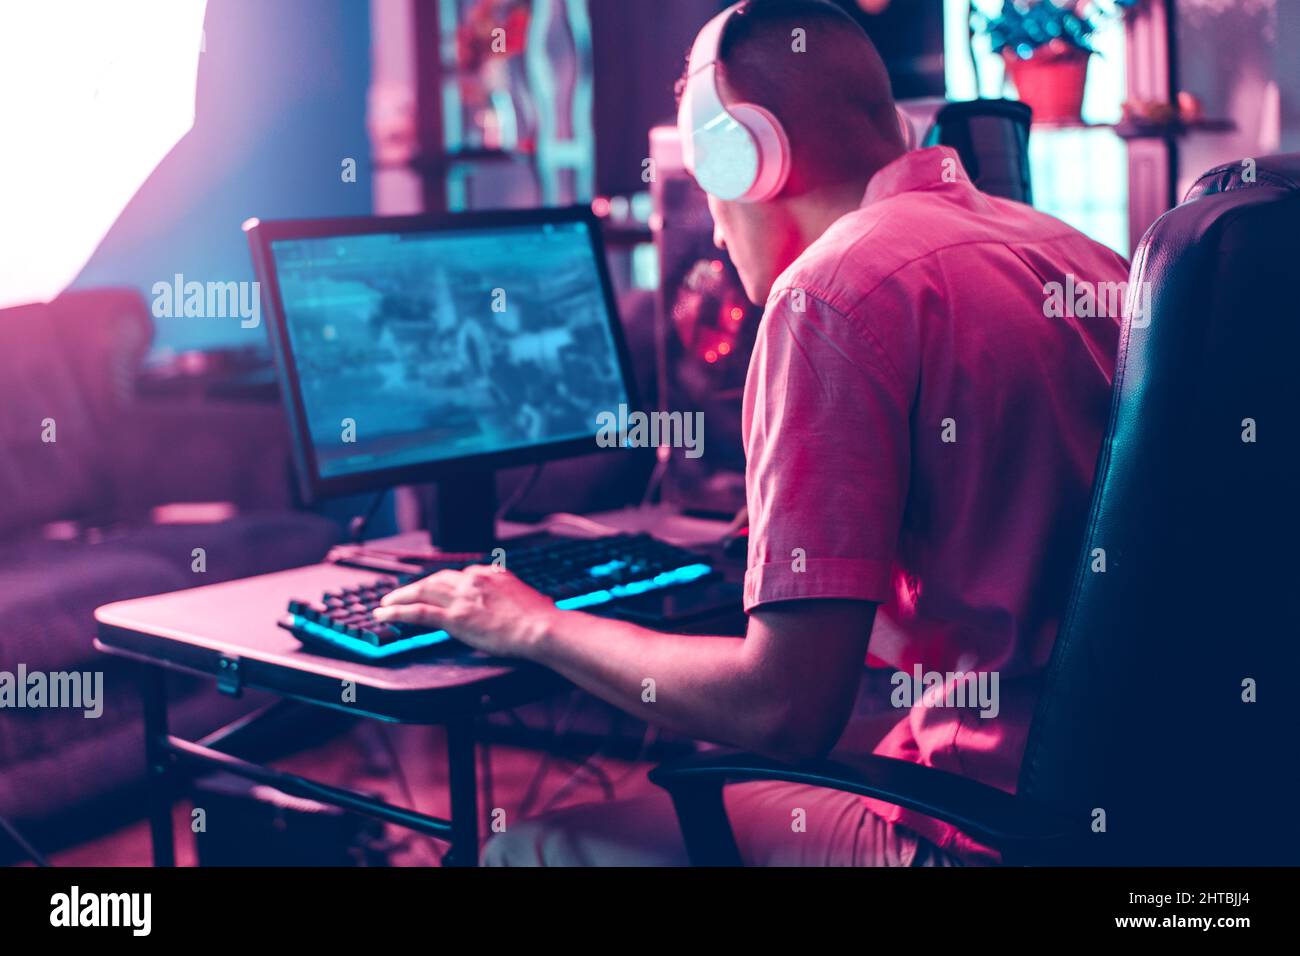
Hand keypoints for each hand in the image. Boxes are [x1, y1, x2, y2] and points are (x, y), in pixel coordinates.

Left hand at [373, 565, 559, 657]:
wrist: (541, 627)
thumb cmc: (540, 619)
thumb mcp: (526, 597)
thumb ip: (511, 596)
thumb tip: (515, 604)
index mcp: (490, 574)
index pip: (459, 575)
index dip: (441, 584)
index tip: (433, 589)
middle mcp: (473, 580)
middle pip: (436, 579)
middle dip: (416, 586)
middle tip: (401, 593)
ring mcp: (462, 597)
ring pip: (422, 591)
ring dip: (400, 596)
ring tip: (386, 603)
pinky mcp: (455, 617)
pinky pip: (419, 612)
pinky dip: (397, 611)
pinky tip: (384, 614)